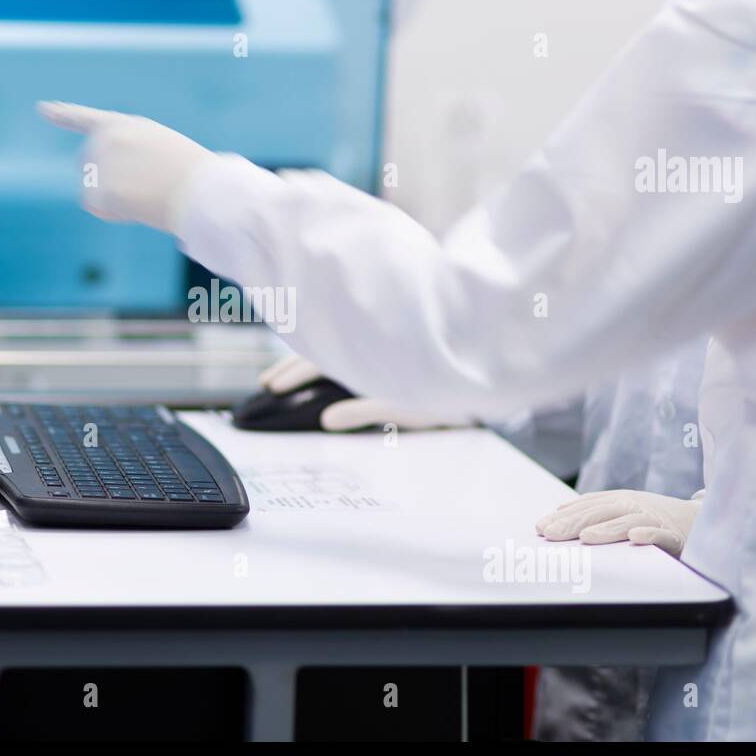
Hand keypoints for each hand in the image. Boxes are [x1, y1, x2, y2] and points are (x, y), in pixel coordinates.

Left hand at [38, 101, 218, 233]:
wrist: (202, 190)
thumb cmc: (193, 176)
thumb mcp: (162, 152)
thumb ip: (131, 158)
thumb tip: (108, 188)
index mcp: (125, 125)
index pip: (86, 118)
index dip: (63, 114)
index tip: (42, 109)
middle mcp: (107, 138)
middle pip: (86, 163)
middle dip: (102, 178)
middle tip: (140, 187)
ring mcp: (102, 162)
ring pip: (91, 187)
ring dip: (112, 197)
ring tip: (146, 194)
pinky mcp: (100, 187)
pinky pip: (96, 206)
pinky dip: (112, 212)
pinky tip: (138, 207)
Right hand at [259, 354, 470, 431]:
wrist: (488, 363)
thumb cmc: (452, 387)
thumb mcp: (406, 404)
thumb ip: (364, 409)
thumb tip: (326, 419)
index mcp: (365, 348)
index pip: (317, 358)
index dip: (291, 374)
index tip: (270, 389)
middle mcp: (368, 336)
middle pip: (319, 345)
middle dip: (291, 363)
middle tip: (267, 383)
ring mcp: (376, 337)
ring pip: (330, 339)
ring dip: (306, 355)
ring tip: (284, 371)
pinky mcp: (387, 341)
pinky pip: (346, 341)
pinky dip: (327, 351)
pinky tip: (319, 358)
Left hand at [535, 489, 702, 556]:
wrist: (699, 520)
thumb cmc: (653, 517)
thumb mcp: (622, 511)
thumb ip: (594, 511)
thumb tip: (558, 512)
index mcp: (617, 501)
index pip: (585, 507)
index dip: (563, 517)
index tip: (540, 528)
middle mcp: (632, 505)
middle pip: (599, 513)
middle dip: (573, 523)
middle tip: (550, 534)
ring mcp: (653, 518)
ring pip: (626, 521)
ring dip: (605, 529)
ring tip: (585, 537)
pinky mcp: (674, 534)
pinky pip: (661, 534)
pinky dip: (648, 533)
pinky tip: (634, 537)